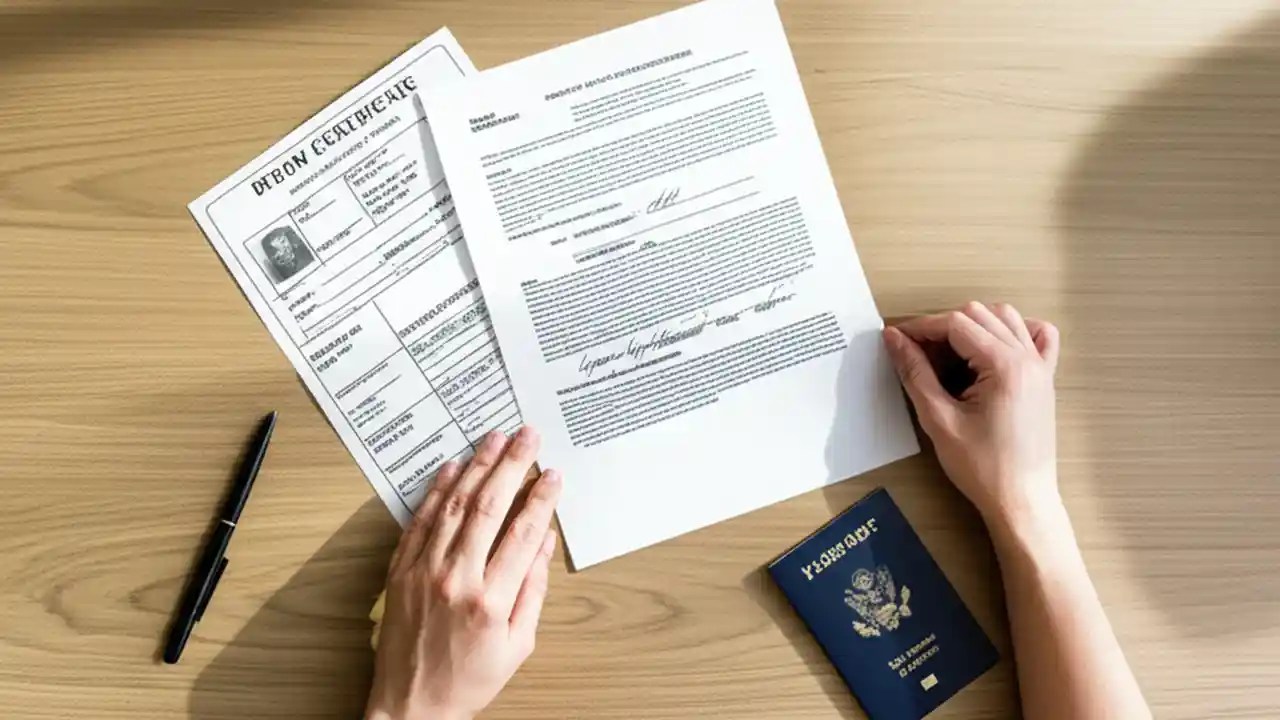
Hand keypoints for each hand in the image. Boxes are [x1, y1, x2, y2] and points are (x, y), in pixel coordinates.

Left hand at [365, 427, 561, 719]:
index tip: (553, 474)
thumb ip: (533, 589)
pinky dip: (437, 491)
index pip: (522, 533)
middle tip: (526, 435)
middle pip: (489, 507)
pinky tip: (452, 468)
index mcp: (491, 600)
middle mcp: (456, 579)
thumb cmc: (470, 679)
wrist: (412, 705)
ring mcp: (423, 572)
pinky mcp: (401, 571)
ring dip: (475, 467)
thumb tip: (543, 542)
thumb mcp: (519, 644)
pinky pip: (420, 521)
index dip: (541, 498)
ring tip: (493, 438)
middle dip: (511, 464)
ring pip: (453, 506)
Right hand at [882, 302, 1060, 527]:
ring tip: (948, 352)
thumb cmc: (983, 468)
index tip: (897, 339)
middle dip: (943, 325)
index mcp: (1004, 366)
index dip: (922, 327)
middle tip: (916, 351)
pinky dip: (1015, 329)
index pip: (956, 324)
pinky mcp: (1045, 378)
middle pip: (979, 314)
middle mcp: (1027, 358)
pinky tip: (994, 347)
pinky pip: (1038, 335)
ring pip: (1006, 317)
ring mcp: (1040, 366)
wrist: (1021, 499)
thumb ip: (915, 373)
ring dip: (974, 324)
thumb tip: (894, 340)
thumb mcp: (939, 420)